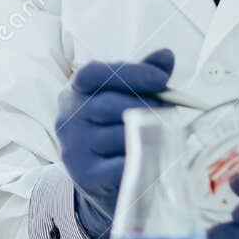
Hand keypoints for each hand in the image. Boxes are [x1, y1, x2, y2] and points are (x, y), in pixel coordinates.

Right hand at [54, 50, 174, 238]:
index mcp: (74, 91)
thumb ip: (144, 76)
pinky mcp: (84, 176)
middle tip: (170, 115)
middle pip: (110, 104)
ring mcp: (73, 148)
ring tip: (165, 138)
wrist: (102, 182)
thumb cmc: (117, 131)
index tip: (161, 79)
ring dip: (149, 136)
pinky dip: (142, 161)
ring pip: (119, 136)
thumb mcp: (127, 99)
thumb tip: (166, 55)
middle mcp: (67, 117)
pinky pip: (121, 164)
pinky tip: (153, 159)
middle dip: (147, 107)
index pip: (93, 74)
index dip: (128, 73)